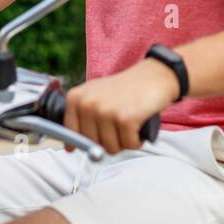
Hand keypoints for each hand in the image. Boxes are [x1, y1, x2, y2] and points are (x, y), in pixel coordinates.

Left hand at [62, 59, 177, 155]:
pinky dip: (137, 140)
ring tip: (130, 122)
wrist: (153, 75)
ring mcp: (105, 111)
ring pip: (111, 148)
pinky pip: (129, 145)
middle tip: (119, 122)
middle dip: (109, 140)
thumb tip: (69, 148)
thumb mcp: (95, 96)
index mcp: (75, 98)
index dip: (85, 141)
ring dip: (124, 141)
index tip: (98, 135)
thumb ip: (80, 118)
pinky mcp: (125, 119)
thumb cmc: (125, 90)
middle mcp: (87, 104)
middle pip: (92, 145)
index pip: (70, 134)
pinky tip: (139, 124)